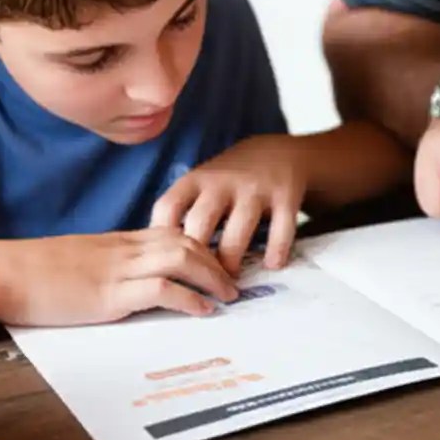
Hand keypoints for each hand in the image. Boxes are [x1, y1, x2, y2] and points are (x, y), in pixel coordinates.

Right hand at [0, 229, 238, 325]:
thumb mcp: (74, 264)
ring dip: (212, 277)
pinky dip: (188, 299)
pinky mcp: (109, 295)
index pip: (170, 232)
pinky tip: (202, 311)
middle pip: (185, 240)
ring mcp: (117, 270)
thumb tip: (119, 283)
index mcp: (115, 241)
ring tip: (229, 295)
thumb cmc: (29, 273)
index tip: (219, 263)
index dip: (200, 246)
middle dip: (217, 259)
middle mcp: (122, 249)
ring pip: (181, 258)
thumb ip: (102, 267)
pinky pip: (160, 289)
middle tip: (234, 280)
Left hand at [151, 135, 306, 274]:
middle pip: (200, 223)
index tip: (163, 266)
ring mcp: (254, 189)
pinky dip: (276, 250)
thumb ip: (180, 213)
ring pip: (238, 230)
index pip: (167, 208)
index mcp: (195, 181)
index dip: (160, 239)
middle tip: (198, 285)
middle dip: (197, 259)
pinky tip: (271, 265)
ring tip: (229, 283)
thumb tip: (154, 255)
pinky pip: (281, 228)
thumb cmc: (229, 180)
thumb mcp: (200, 184)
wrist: (277, 153)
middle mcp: (222, 183)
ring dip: (232, 260)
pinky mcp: (285, 197)